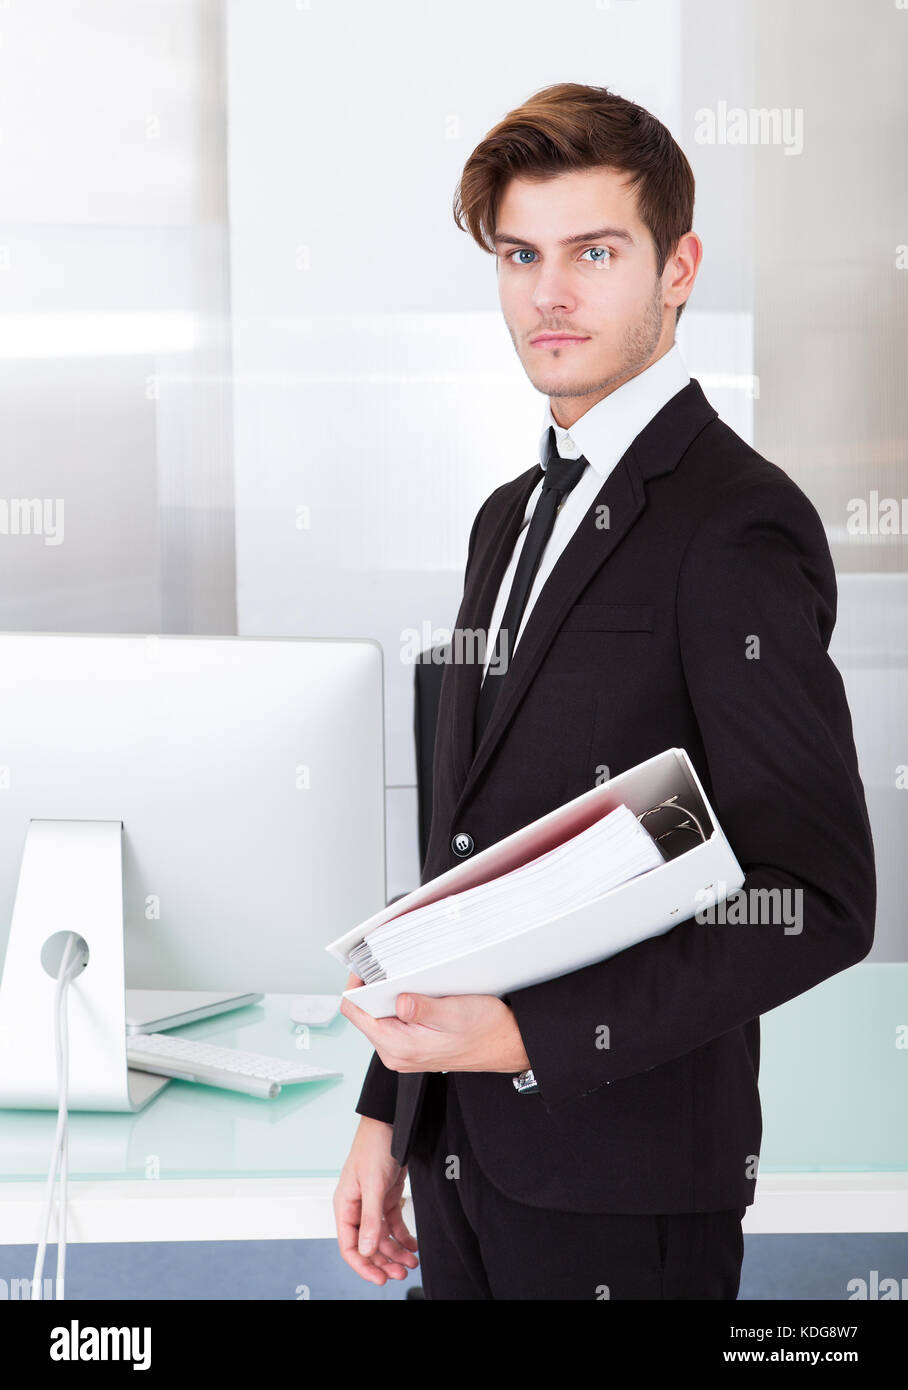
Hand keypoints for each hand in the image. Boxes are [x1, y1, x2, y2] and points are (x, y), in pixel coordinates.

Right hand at [333, 1115, 418, 1285]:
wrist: (391, 1123)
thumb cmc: (374, 1147)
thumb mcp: (373, 1185)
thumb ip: (370, 1219)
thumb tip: (367, 1250)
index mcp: (345, 1206)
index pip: (349, 1246)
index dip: (363, 1265)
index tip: (380, 1279)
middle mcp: (357, 1208)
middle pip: (367, 1245)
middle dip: (384, 1262)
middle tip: (401, 1273)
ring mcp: (372, 1204)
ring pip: (381, 1238)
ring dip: (395, 1252)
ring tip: (411, 1263)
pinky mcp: (387, 1198)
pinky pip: (392, 1225)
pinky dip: (402, 1237)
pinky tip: (413, 1246)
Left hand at [340, 985, 531, 1074]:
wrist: (506, 1044)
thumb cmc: (485, 1031)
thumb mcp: (454, 1013)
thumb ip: (422, 1009)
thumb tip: (397, 1000)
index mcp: (399, 1047)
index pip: (355, 1013)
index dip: (356, 986)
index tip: (365, 965)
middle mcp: (395, 1053)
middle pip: (365, 1013)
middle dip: (373, 988)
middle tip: (390, 966)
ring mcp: (403, 1051)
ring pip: (379, 1015)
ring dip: (388, 995)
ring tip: (407, 979)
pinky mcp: (412, 1046)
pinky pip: (394, 1021)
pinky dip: (400, 1003)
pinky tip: (418, 993)